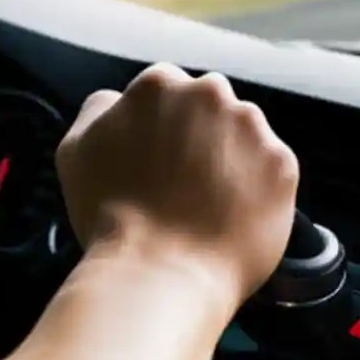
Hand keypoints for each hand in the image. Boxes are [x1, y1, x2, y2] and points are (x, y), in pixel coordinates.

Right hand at [56, 62, 298, 309]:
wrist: (159, 275)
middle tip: (181, 182)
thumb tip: (116, 99)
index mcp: (160, 84)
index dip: (159, 127)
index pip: (166, 92)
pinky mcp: (283, 164)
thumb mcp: (76, 149)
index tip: (156, 159)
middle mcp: (211, 94)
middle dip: (199, 134)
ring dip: (230, 157)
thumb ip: (99, 109)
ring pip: (243, 134)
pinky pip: (270, 169)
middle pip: (209, 106)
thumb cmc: (110, 217)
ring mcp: (253, 128)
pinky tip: (231, 215)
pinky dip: (257, 188)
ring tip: (207, 203)